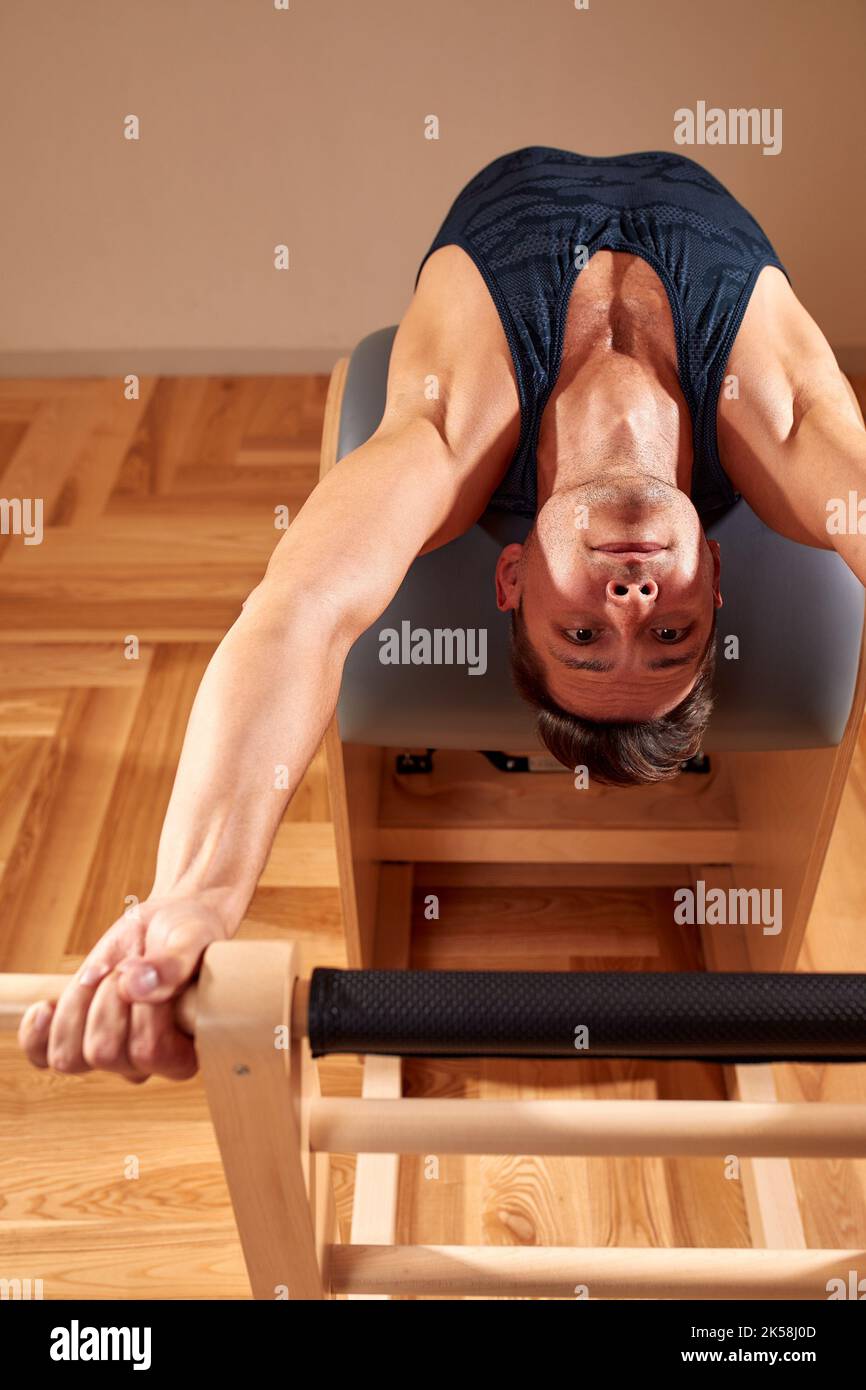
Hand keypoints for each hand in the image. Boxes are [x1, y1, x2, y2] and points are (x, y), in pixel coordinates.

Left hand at [17, 897, 229, 1082]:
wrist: (167, 925)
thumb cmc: (189, 937)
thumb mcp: (191, 941)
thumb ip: (174, 966)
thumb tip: (137, 987)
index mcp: (184, 1053)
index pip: (150, 1052)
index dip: (141, 1008)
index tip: (147, 968)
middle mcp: (146, 1063)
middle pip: (104, 1053)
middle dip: (108, 997)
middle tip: (128, 965)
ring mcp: (110, 1054)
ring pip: (70, 1056)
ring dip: (78, 1005)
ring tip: (102, 974)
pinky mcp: (78, 1039)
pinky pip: (43, 1056)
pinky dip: (37, 1032)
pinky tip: (47, 1006)